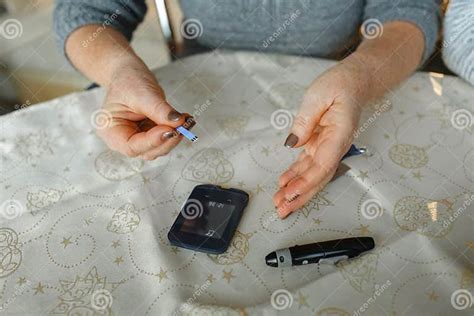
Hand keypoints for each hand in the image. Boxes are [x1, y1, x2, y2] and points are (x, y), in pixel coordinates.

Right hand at [96, 59, 193, 159]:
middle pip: (148, 151)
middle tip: (183, 125)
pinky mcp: (151, 134)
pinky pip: (166, 138)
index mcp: (111, 132)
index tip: (170, 130)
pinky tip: (184, 120)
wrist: (128, 73)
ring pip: (160, 147)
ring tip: (186, 121)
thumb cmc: (126, 81)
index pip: (132, 146)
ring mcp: (139, 138)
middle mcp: (124, 139)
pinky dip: (176, 130)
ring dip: (175, 136)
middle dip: (168, 139)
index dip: (153, 141)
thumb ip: (159, 110)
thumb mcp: (142, 93)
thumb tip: (177, 122)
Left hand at [273, 61, 368, 217]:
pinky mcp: (320, 145)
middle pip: (318, 177)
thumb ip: (305, 120)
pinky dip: (296, 177)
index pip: (323, 164)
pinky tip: (284, 186)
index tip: (291, 192)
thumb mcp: (318, 95)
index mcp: (340, 134)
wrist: (353, 82)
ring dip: (297, 191)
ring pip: (312, 175)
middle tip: (282, 209)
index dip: (307, 181)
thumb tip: (293, 143)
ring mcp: (328, 147)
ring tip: (280, 203)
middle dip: (300, 195)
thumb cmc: (339, 85)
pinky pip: (308, 165)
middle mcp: (336, 146)